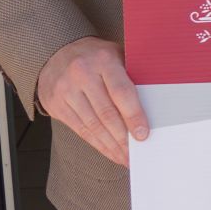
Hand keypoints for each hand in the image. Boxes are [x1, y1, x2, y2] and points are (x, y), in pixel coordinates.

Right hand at [38, 36, 145, 167]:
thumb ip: (132, 74)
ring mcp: (65, 90)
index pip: (121, 92)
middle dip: (122, 138)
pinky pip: (79, 129)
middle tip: (137, 154)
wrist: (56, 52)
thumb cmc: (97, 57)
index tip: (143, 135)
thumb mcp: (116, 55)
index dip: (133, 116)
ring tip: (125, 157)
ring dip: (110, 145)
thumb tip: (156, 105)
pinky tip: (108, 151)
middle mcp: (82, 74)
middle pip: (106, 113)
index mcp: (103, 60)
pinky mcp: (55, 104)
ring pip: (92, 125)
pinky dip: (96, 143)